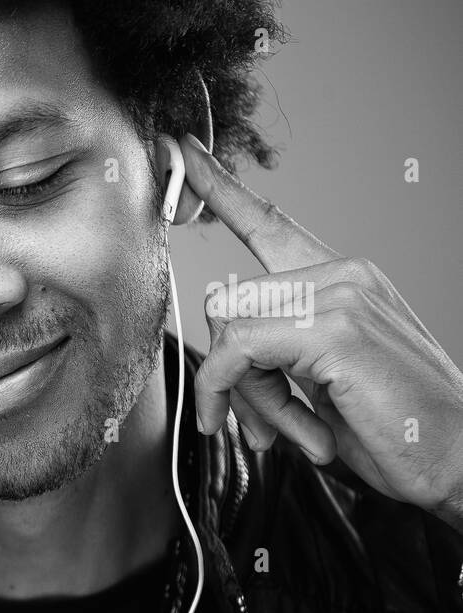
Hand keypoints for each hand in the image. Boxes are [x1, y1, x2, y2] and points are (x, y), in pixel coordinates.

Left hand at [180, 133, 462, 531]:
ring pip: (230, 327)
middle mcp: (344, 274)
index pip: (270, 223)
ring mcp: (342, 294)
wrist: (455, 459)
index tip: (181, 148)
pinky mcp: (334, 328)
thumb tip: (217, 354)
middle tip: (261, 423)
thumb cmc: (388, 428)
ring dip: (242, 393)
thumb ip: (269, 355)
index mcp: (340, 280)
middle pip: (227, 302)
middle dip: (230, 373)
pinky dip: (235, 395)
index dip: (220, 189)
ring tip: (286, 431)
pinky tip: (274, 434)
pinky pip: (237, 350)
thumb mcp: (315, 384)